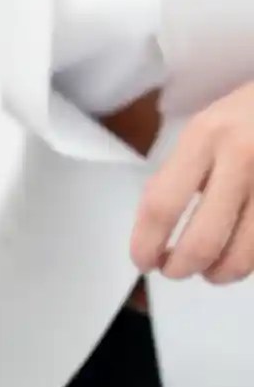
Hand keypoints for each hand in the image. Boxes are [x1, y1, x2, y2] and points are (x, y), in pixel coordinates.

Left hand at [131, 81, 253, 283]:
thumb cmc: (251, 112)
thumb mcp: (207, 128)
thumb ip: (180, 175)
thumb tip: (153, 234)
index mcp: (205, 136)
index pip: (161, 205)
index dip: (145, 245)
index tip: (142, 261)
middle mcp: (243, 155)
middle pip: (203, 241)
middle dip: (181, 268)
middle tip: (175, 270)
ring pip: (243, 257)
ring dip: (219, 274)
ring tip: (211, 269)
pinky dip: (249, 260)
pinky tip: (241, 251)